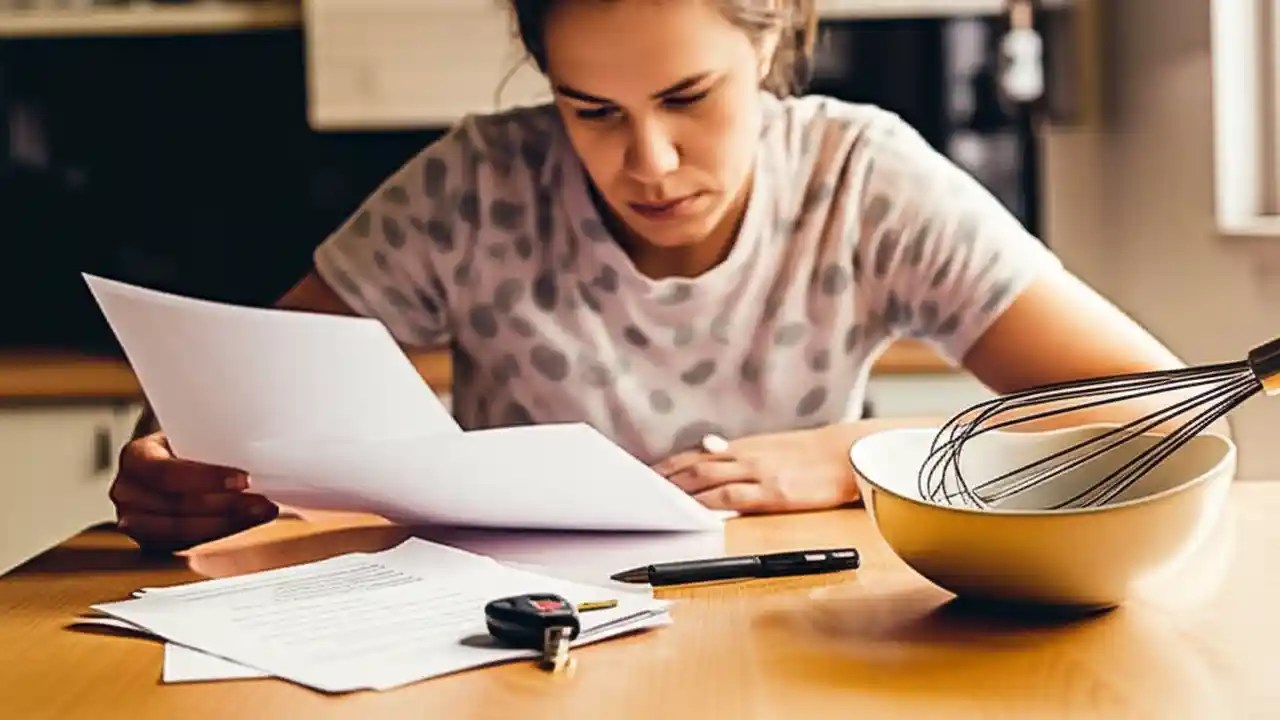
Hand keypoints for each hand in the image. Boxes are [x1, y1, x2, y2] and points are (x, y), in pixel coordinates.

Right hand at [110, 431, 278, 552]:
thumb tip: (259, 440)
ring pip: (185, 531)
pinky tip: (248, 520)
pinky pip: (189, 543)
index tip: (244, 479)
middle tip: (262, 500)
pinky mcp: (152, 542)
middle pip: (178, 507)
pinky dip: (223, 532)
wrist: (164, 459)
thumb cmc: (180, 442)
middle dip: (226, 505)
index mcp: (134, 457)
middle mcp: (128, 492)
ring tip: (262, 511)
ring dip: (230, 522)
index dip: (207, 479)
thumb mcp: (187, 430)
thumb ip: (211, 436)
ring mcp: (136, 522)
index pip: (166, 473)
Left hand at [652, 426, 861, 513]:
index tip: (647, 474)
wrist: (848, 453)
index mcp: (746, 446)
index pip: (697, 454)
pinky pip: (734, 497)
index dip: (670, 464)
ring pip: (708, 479)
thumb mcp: (771, 445)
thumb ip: (739, 449)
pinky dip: (710, 503)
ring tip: (657, 504)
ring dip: (680, 492)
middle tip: (640, 492)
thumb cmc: (812, 455)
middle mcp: (747, 456)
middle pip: (695, 466)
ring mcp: (759, 474)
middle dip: (665, 480)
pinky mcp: (774, 493)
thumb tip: (706, 445)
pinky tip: (694, 512)